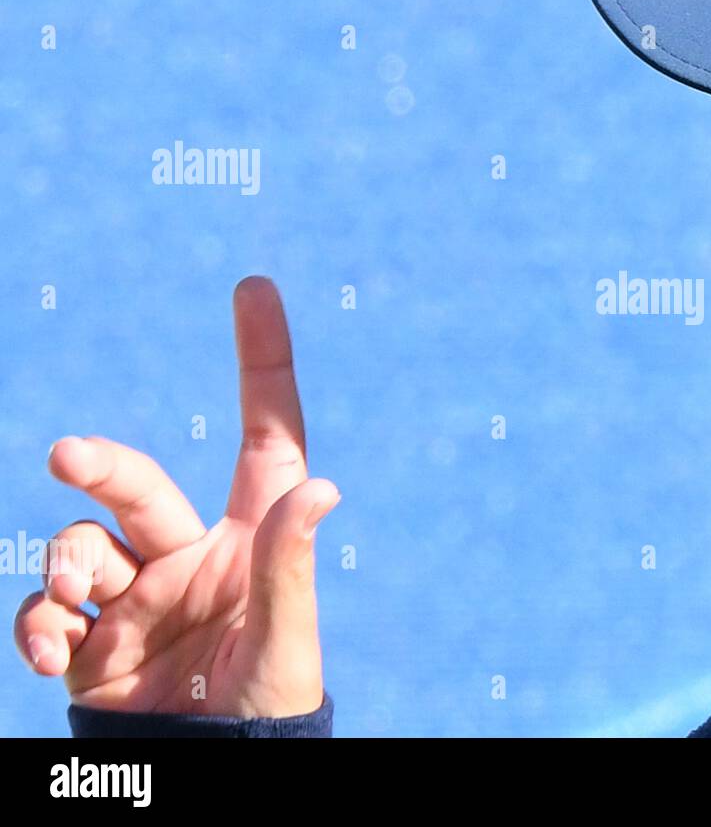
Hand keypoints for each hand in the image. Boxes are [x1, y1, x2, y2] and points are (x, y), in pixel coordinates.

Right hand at [12, 276, 339, 716]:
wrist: (212, 772)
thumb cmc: (267, 705)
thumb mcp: (285, 638)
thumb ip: (290, 566)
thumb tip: (322, 489)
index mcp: (252, 538)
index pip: (265, 436)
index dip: (263, 363)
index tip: (253, 288)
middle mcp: (189, 555)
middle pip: (140, 485)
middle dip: (101, 465)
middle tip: (68, 454)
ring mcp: (135, 597)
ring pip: (81, 545)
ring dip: (66, 564)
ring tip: (77, 604)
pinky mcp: (91, 643)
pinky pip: (44, 614)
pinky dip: (37, 625)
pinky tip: (54, 651)